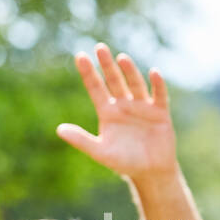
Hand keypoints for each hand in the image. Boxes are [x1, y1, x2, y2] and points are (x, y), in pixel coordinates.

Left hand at [56, 43, 176, 181]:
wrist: (149, 171)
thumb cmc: (123, 161)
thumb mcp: (99, 151)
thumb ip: (80, 140)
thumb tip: (59, 129)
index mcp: (108, 112)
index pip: (96, 88)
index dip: (88, 73)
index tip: (79, 56)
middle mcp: (124, 105)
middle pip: (114, 80)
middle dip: (106, 65)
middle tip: (99, 47)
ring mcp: (142, 106)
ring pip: (134, 84)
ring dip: (129, 71)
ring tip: (121, 58)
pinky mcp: (160, 112)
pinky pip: (159, 95)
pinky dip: (157, 84)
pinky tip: (153, 72)